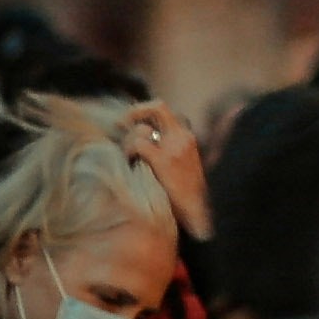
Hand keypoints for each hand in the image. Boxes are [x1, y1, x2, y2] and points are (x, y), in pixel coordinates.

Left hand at [119, 101, 209, 237]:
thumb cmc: (185, 192)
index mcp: (187, 136)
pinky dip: (129, 150)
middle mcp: (183, 136)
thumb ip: (166, 147)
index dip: (144, 111)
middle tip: (120, 124)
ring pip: (143, 128)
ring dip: (128, 140)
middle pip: (158, 107)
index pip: (164, 110)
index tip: (129, 122)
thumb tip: (142, 137)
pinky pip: (140, 144)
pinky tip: (129, 163)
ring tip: (126, 155)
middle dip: (135, 112)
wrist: (199, 211)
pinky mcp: (165, 161)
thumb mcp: (182, 163)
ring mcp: (174, 147)